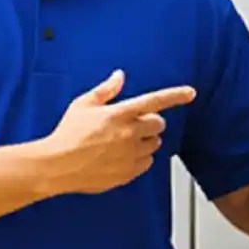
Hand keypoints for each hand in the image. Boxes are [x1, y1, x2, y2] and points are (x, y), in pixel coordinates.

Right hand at [42, 70, 196, 193]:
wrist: (57, 165)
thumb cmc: (67, 134)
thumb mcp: (83, 104)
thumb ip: (106, 90)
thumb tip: (119, 76)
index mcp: (120, 114)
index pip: (155, 101)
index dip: (176, 95)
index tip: (190, 93)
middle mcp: (129, 134)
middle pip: (159, 125)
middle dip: (150, 123)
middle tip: (133, 125)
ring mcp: (130, 155)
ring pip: (154, 145)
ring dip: (146, 141)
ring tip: (124, 142)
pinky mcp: (128, 173)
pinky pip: (146, 163)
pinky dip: (140, 159)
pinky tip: (122, 157)